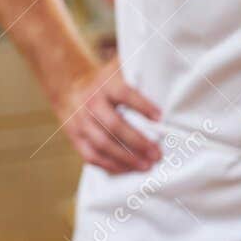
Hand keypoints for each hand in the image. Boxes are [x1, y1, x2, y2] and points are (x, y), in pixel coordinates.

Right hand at [53, 56, 162, 173]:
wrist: (70, 88)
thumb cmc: (108, 82)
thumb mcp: (120, 71)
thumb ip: (140, 73)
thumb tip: (170, 74)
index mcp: (106, 85)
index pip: (124, 94)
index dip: (142, 106)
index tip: (160, 118)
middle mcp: (91, 103)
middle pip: (114, 125)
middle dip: (137, 141)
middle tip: (157, 153)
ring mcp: (81, 122)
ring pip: (102, 143)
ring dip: (126, 158)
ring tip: (146, 165)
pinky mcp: (75, 138)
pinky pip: (91, 156)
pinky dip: (110, 165)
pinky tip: (127, 169)